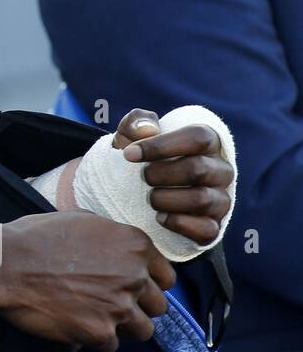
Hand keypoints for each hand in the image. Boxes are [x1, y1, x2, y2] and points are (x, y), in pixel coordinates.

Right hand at [0, 210, 174, 351]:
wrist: (6, 265)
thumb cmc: (35, 238)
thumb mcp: (81, 220)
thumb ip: (112, 237)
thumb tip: (120, 248)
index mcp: (134, 245)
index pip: (166, 277)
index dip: (148, 283)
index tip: (131, 287)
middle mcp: (134, 275)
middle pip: (158, 305)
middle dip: (137, 306)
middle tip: (110, 304)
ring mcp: (119, 306)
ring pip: (143, 330)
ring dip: (122, 327)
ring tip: (96, 317)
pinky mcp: (100, 332)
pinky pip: (111, 345)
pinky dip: (94, 339)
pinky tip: (75, 324)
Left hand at [112, 108, 231, 245]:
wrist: (136, 195)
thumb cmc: (141, 158)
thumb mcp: (132, 136)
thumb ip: (136, 122)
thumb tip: (147, 129)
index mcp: (207, 142)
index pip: (197, 137)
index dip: (161, 145)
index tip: (129, 154)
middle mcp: (221, 170)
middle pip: (198, 169)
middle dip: (159, 174)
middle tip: (142, 178)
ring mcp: (221, 199)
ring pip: (202, 199)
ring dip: (165, 199)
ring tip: (148, 197)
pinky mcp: (214, 226)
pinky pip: (206, 229)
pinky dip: (177, 223)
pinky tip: (159, 217)